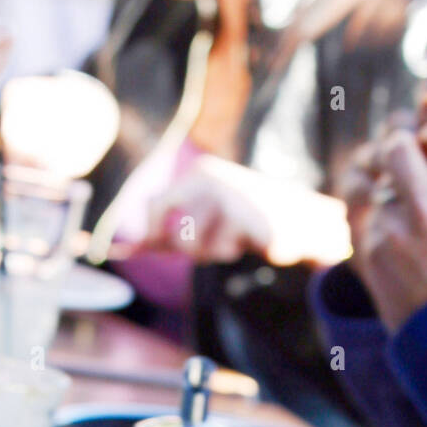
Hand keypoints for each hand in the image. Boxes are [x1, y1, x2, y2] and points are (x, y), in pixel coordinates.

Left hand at [143, 155, 350, 267]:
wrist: (299, 216)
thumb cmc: (243, 219)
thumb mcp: (203, 217)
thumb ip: (167, 232)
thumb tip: (127, 251)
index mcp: (199, 174)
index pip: (158, 206)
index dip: (151, 233)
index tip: (149, 250)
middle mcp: (213, 181)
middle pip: (180, 235)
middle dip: (192, 250)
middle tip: (213, 243)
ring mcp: (235, 199)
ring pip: (205, 248)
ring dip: (219, 251)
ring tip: (238, 236)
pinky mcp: (256, 222)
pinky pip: (229, 252)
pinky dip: (240, 249)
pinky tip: (257, 237)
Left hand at [346, 121, 426, 331]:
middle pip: (397, 145)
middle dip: (398, 146)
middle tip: (402, 155)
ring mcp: (393, 230)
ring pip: (367, 178)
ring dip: (373, 175)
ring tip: (383, 182)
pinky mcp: (368, 252)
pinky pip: (355, 212)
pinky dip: (365, 210)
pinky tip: (376, 214)